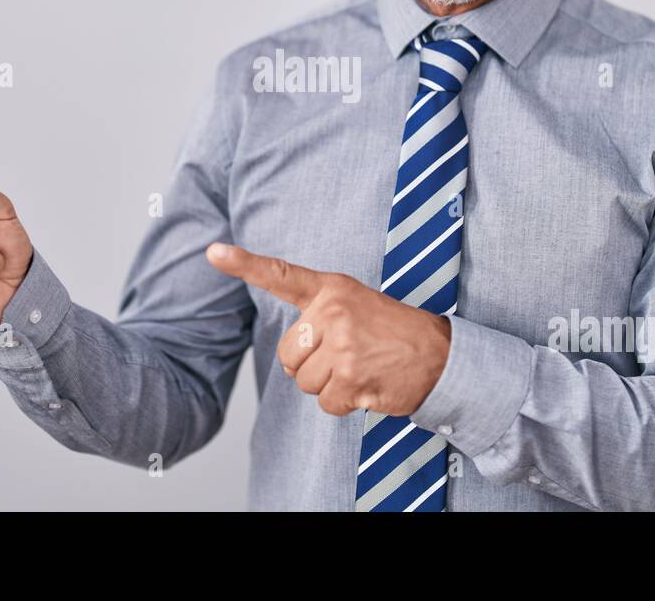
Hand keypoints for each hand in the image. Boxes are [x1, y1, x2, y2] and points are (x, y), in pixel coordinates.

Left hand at [205, 243, 450, 416]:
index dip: (244, 264)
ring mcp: (342, 346)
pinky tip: (367, 385)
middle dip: (311, 365)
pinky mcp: (352, 378)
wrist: (440, 355)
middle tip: (347, 355)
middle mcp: (333, 312)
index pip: (280, 275)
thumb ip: (320, 317)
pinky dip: (345, 403)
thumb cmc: (393, 332)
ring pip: (305, 383)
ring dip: (329, 386)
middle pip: (289, 356)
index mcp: (331, 289)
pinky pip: (326, 403)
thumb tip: (290, 357)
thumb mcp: (356, 305)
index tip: (214, 252)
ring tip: (360, 368)